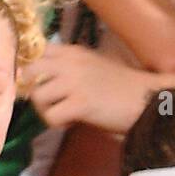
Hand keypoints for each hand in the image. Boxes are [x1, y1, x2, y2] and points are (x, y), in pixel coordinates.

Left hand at [26, 44, 153, 131]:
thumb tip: (41, 82)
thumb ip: (68, 69)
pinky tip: (71, 123)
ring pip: (37, 96)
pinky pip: (51, 116)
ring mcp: (74, 81)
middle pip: (29, 71)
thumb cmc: (120, 87)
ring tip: (62, 114)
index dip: (30, 69)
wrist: (145, 99)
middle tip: (46, 103)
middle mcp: (70, 61)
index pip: (36, 51)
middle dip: (31, 90)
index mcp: (72, 51)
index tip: (37, 84)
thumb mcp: (91, 66)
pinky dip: (58, 124)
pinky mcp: (80, 103)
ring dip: (45, 111)